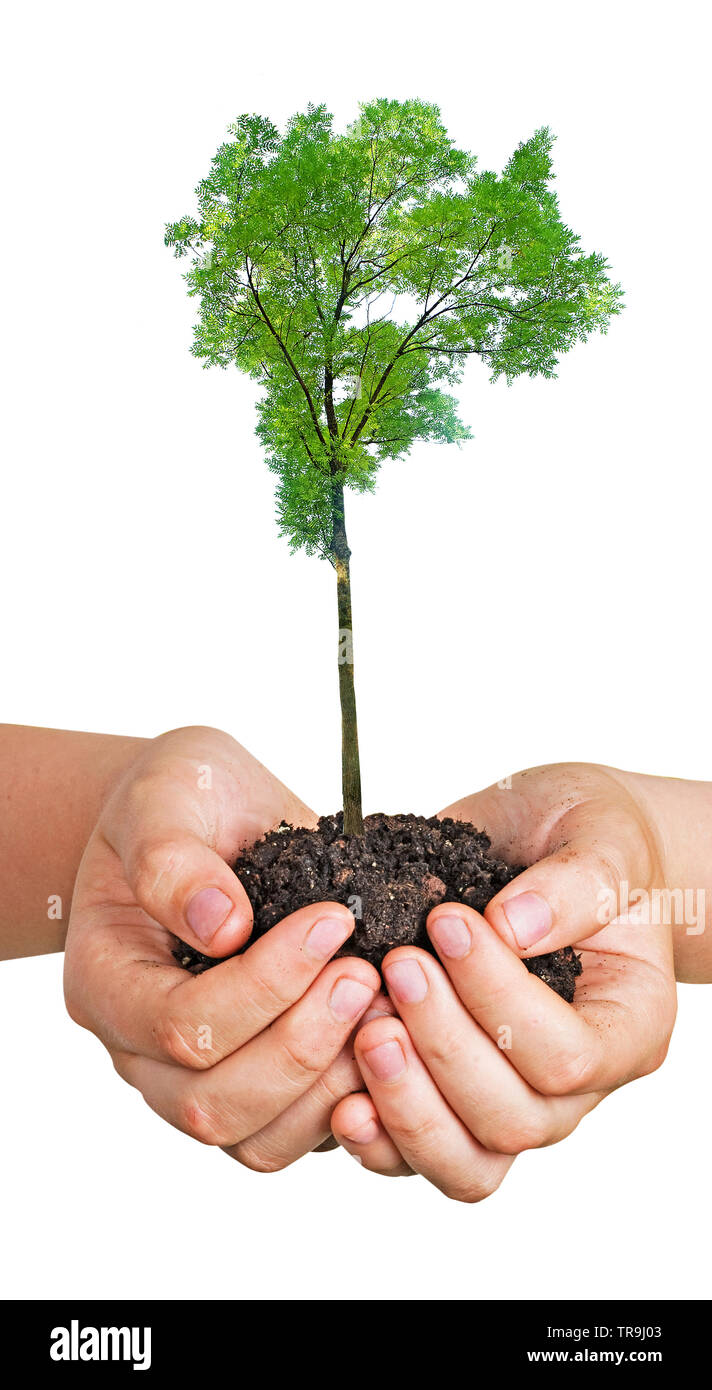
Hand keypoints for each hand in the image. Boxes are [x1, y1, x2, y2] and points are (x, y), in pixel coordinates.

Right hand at [64, 726, 378, 1170]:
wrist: (204, 814)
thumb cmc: (179, 799)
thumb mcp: (167, 794)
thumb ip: (173, 857)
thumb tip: (222, 925)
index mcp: (105, 980)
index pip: (178, 1024)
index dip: (263, 985)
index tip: (332, 921)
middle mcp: (141, 1051)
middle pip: (212, 1102)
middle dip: (303, 1043)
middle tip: (368, 974)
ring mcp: (197, 1079)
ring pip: (258, 1139)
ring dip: (332, 1082)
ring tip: (387, 1007)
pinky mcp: (258, 1090)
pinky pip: (299, 1136)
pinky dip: (352, 1103)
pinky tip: (392, 1037)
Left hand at [331, 764, 676, 1199]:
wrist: (544, 838)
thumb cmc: (584, 835)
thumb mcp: (598, 836)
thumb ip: (572, 883)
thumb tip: (511, 926)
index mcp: (628, 1025)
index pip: (566, 1056)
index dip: (499, 999)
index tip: (446, 922)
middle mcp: (576, 1085)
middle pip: (512, 1119)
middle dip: (443, 1047)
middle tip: (396, 967)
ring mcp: (510, 1101)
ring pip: (466, 1162)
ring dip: (405, 1102)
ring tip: (365, 1029)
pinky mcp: (447, 1100)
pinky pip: (414, 1158)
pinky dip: (374, 1138)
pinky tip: (339, 1097)